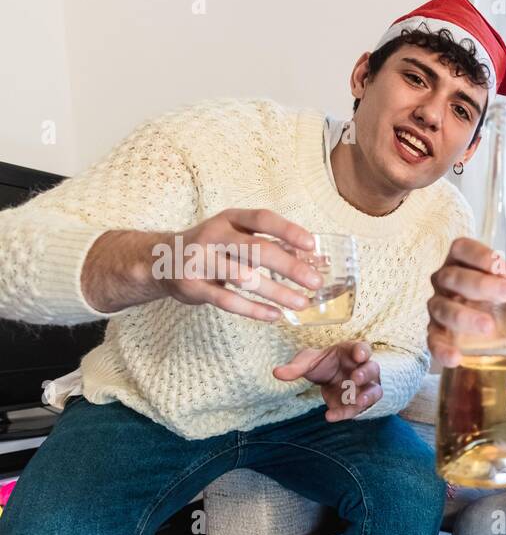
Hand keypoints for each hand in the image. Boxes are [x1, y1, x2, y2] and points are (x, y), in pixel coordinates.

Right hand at [160, 208, 322, 321]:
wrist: (159, 260)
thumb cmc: (212, 248)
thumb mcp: (235, 236)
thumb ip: (270, 244)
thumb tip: (314, 258)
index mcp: (229, 218)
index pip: (262, 219)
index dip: (288, 230)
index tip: (312, 244)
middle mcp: (213, 236)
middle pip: (257, 250)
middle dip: (289, 267)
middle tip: (316, 282)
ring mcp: (200, 261)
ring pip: (244, 278)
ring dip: (277, 292)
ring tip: (302, 303)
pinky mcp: (192, 286)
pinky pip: (227, 300)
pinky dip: (254, 309)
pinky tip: (276, 315)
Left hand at [273, 340, 382, 421]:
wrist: (327, 378)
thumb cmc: (322, 364)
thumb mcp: (307, 362)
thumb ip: (295, 367)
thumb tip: (277, 373)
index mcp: (352, 352)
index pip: (362, 348)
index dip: (362, 351)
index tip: (359, 355)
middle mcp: (363, 368)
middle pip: (372, 369)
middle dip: (365, 374)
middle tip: (355, 378)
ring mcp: (365, 386)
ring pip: (374, 390)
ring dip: (367, 396)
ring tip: (357, 401)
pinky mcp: (360, 402)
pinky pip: (357, 409)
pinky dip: (345, 413)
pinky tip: (330, 416)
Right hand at [427, 237, 505, 367]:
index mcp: (465, 262)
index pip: (462, 248)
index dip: (480, 255)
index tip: (504, 268)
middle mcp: (447, 282)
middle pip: (453, 277)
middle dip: (480, 284)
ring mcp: (439, 309)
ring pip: (442, 308)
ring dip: (465, 316)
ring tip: (489, 326)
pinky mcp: (438, 335)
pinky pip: (433, 342)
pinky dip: (442, 350)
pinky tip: (457, 357)